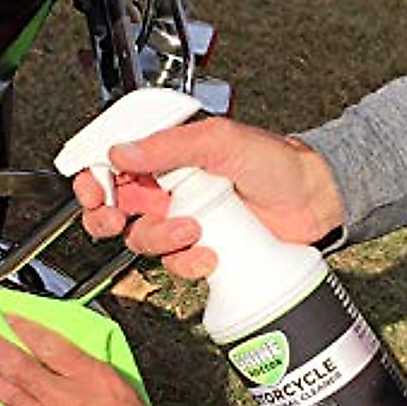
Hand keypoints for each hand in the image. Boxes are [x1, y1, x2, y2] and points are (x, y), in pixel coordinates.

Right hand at [74, 116, 344, 278]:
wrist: (314, 200)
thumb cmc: (275, 162)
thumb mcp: (221, 140)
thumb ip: (170, 145)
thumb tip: (123, 151)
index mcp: (165, 153)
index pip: (111, 164)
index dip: (93, 178)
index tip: (94, 188)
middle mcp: (166, 186)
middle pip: (111, 207)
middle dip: (107, 216)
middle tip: (119, 216)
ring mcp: (180, 219)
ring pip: (140, 239)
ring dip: (159, 238)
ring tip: (192, 227)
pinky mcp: (197, 249)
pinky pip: (173, 265)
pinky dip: (188, 262)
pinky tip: (211, 251)